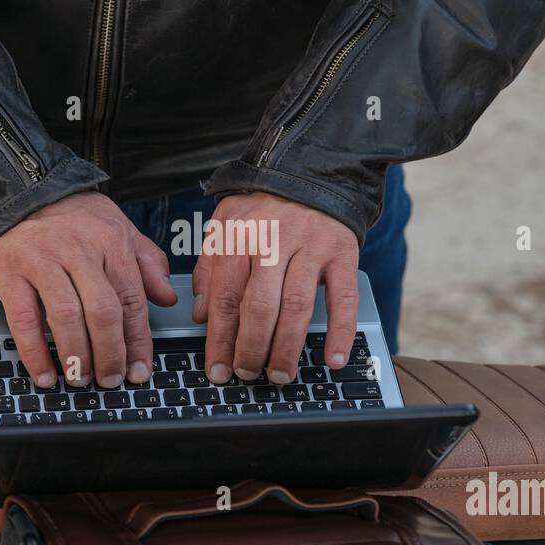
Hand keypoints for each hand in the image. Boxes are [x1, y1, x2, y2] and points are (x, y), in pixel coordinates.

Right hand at [0, 192, 176, 388]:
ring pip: (65, 317)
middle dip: (111, 353)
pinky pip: (23, 320)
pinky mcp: (10, 274)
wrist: (19, 191)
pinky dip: (35, 353)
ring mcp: (42, 262)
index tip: (140, 369)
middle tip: (112, 380)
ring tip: (83, 380)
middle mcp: (79, 251)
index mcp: (111, 241)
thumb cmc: (72, 216)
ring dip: (77, 356)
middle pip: (102, 311)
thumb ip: (147, 263)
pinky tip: (46, 374)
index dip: (138, 341)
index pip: (131, 299)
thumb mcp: (119, 227)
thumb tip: (169, 298)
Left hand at [192, 192, 358, 384]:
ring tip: (278, 375)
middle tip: (246, 375)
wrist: (312, 169)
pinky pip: (343, 298)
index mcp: (239, 236)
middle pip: (260, 305)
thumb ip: (210, 267)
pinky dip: (340, 332)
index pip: (226, 296)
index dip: (220, 339)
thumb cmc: (263, 206)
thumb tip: (202, 316)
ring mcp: (311, 247)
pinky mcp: (342, 253)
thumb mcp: (225, 224)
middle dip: (251, 348)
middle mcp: (274, 241)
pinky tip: (332, 359)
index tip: (217, 370)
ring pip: (297, 306)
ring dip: (286, 348)